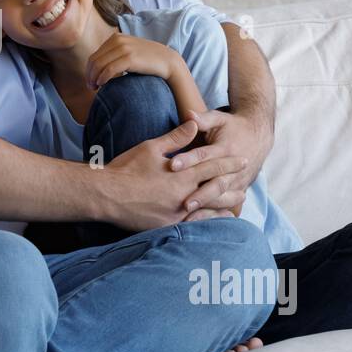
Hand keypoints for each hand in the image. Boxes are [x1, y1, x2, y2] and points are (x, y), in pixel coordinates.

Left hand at [85, 32, 181, 88]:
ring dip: (94, 78)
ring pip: (99, 65)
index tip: (90, 81)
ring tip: (95, 88)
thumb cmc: (147, 60)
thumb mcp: (128, 52)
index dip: (89, 70)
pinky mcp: (130, 58)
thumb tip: (97, 68)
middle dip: (89, 75)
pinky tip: (102, 84)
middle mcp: (118, 40)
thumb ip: (114, 55)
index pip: (94, 55)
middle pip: (94, 60)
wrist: (167, 61)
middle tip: (90, 87)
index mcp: (116, 38)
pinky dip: (103, 78)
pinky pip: (109, 69)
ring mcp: (124, 48)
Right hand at [101, 118, 249, 231]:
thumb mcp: (151, 148)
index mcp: (182, 175)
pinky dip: (206, 224)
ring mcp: (176, 214)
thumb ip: (176, 138)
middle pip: (216, 191)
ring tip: (234, 206)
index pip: (213, 167)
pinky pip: (193, 227)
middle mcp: (184, 196)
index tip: (243, 160)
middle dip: (232, 187)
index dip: (229, 163)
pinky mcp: (166, 227)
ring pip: (208, 212)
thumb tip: (194, 124)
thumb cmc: (126, 169)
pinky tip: (212, 224)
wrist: (106, 195)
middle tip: (245, 186)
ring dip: (223, 207)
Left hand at [169, 108, 270, 221]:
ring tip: (189, 219)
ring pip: (222, 198)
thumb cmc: (232, 126)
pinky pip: (227, 205)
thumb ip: (203, 119)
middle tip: (183, 203)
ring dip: (207, 208)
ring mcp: (238, 181)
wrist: (258, 135)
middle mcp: (233, 168)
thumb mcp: (219, 119)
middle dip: (200, 194)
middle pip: (216, 183)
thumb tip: (188, 114)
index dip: (189, 160)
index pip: (205, 155)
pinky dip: (214, 215)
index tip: (172, 165)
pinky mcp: (238, 190)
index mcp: (225, 148)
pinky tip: (200, 223)